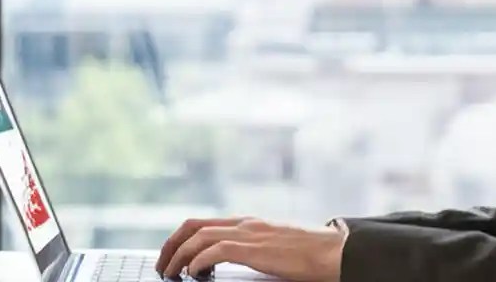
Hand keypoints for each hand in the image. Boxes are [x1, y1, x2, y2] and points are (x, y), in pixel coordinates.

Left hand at [155, 216, 345, 281]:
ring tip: (171, 272)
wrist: (333, 252)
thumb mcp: (274, 248)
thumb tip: (232, 262)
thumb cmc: (310, 254)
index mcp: (247, 223)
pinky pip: (215, 250)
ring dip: (178, 255)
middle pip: (192, 225)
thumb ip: (254, 250)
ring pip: (198, 236)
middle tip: (162, 266)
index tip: (170, 255)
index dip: (180, 238)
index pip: (202, 223)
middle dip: (170, 244)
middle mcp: (244, 223)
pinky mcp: (254, 248)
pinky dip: (198, 261)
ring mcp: (248, 233)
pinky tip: (194, 273)